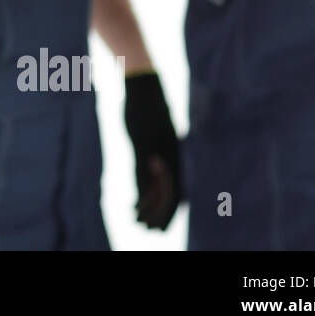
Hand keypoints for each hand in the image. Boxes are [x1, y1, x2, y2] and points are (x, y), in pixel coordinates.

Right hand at [124, 71, 182, 229]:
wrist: (144, 84)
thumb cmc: (149, 105)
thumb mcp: (156, 129)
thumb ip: (158, 148)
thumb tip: (156, 162)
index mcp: (176, 152)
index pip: (181, 190)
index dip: (173, 210)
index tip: (165, 223)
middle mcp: (171, 155)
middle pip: (172, 195)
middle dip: (163, 216)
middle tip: (155, 231)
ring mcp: (157, 152)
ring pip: (157, 190)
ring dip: (149, 211)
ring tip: (139, 223)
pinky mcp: (143, 148)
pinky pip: (143, 180)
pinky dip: (140, 197)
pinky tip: (133, 208)